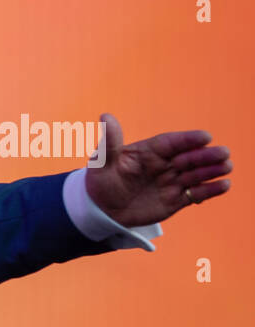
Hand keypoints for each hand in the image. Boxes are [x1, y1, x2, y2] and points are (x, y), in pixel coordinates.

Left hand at [85, 113, 231, 226]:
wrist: (101, 210)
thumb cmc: (101, 182)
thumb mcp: (101, 162)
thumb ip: (109, 142)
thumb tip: (105, 115)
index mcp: (149, 151)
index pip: (171, 143)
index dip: (188, 140)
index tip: (205, 136)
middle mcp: (164, 165)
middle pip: (189, 158)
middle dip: (207, 155)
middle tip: (223, 153)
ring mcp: (171, 182)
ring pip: (196, 175)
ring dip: (213, 171)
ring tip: (226, 167)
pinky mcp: (176, 200)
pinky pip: (195, 194)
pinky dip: (210, 190)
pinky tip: (223, 185)